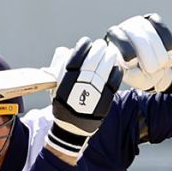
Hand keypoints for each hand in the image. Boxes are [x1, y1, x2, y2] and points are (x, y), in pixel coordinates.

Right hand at [46, 37, 122, 158]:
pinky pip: (113, 81)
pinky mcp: (105, 99)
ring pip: (104, 69)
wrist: (72, 128)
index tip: (86, 42)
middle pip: (92, 61)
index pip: (75, 57)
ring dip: (108, 56)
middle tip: (100, 45)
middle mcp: (80, 86)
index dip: (82, 46)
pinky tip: (114, 66)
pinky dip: (116, 71)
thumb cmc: (63, 104)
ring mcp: (94, 93)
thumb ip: (59, 67)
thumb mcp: (55, 87)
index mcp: (66, 81)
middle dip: (98, 49)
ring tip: (109, 52)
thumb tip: (65, 50)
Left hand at [104, 13, 171, 92]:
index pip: (116, 35)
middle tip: (152, 69)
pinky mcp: (153, 20)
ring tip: (161, 65)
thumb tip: (124, 63)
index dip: (125, 48)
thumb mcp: (134, 79)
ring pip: (150, 31)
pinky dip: (167, 42)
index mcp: (113, 42)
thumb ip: (129, 73)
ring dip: (159, 50)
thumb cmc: (140, 76)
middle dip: (147, 53)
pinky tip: (169, 56)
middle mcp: (124, 28)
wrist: (155, 70)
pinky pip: (161, 28)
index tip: (133, 63)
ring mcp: (139, 22)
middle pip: (135, 34)